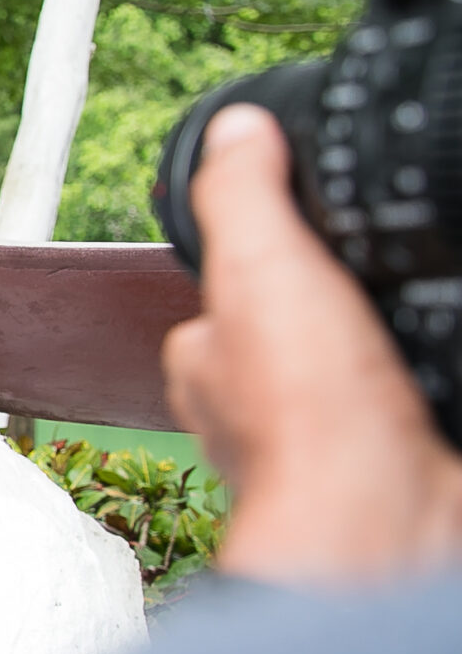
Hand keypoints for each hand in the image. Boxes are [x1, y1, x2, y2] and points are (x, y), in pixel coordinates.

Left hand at [163, 104, 461, 582]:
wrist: (386, 522)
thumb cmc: (304, 418)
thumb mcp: (259, 270)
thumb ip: (243, 198)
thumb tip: (233, 130)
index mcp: (216, 358)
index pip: (236, 286)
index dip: (274, 250)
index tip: (319, 220)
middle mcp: (269, 403)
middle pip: (313, 325)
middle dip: (353, 298)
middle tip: (401, 262)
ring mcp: (344, 434)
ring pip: (374, 364)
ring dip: (411, 334)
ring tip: (440, 303)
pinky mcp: (410, 452)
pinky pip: (426, 397)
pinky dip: (445, 374)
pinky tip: (456, 356)